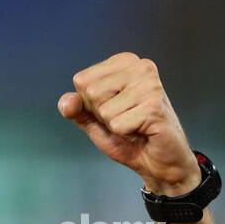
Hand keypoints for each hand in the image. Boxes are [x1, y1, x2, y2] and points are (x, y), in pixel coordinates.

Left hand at [58, 52, 200, 196]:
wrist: (157, 161)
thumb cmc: (129, 136)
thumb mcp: (95, 120)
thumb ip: (77, 109)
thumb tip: (67, 101)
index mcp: (124, 62)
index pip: (82, 80)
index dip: (90, 104)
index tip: (114, 109)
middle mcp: (140, 67)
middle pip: (91, 92)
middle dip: (101, 114)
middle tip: (125, 119)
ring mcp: (150, 85)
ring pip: (103, 110)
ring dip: (114, 125)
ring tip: (134, 124)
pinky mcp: (154, 105)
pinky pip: (117, 124)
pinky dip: (125, 133)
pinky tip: (142, 130)